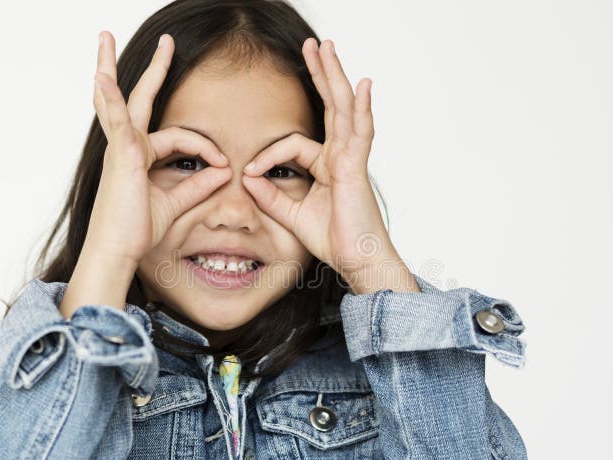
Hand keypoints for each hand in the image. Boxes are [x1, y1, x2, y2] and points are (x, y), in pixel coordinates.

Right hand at [88, 31, 230, 265]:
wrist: (118, 250)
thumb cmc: (137, 229)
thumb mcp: (176, 203)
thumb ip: (198, 185)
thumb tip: (223, 171)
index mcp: (139, 156)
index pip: (177, 137)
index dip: (204, 148)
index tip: (224, 164)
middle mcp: (127, 146)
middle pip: (137, 99)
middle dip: (150, 70)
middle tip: (163, 42)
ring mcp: (121, 148)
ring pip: (120, 99)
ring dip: (111, 67)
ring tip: (105, 37)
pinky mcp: (121, 155)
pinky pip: (117, 120)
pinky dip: (110, 98)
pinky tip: (103, 78)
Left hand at [241, 38, 412, 292]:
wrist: (356, 260)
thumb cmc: (334, 241)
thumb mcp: (292, 216)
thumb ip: (271, 197)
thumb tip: (249, 178)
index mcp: (327, 166)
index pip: (294, 144)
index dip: (268, 156)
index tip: (251, 174)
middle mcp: (341, 156)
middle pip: (330, 106)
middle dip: (320, 74)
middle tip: (314, 45)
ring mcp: (351, 158)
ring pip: (343, 108)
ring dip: (334, 76)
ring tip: (328, 47)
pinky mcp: (356, 167)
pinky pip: (360, 132)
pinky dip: (362, 107)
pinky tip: (363, 84)